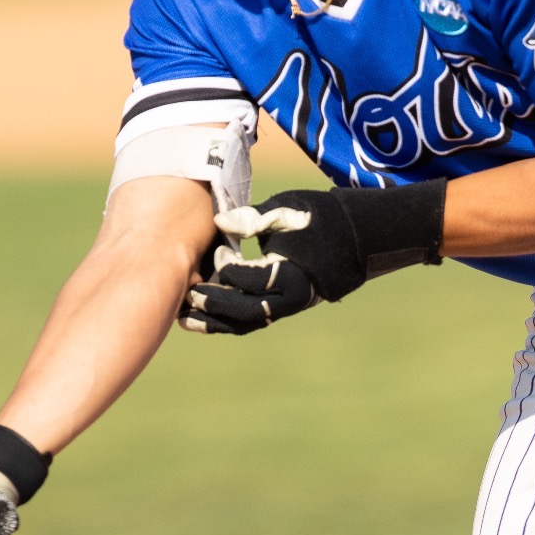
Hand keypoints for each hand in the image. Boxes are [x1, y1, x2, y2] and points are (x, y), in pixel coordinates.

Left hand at [180, 193, 339, 335]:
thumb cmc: (316, 218)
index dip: (228, 268)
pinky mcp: (280, 308)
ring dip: (215, 322)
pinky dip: (226, 319)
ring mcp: (286, 308)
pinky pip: (250, 320)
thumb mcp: (285, 211)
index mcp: (292, 276)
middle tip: (188, 294)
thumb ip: (252, 218)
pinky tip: (202, 316)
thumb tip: (219, 222)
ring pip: (245, 323)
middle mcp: (290, 300)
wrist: (351, 236)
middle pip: (244, 311)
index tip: (217, 252)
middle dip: (214, 304)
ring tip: (184, 319)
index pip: (250, 280)